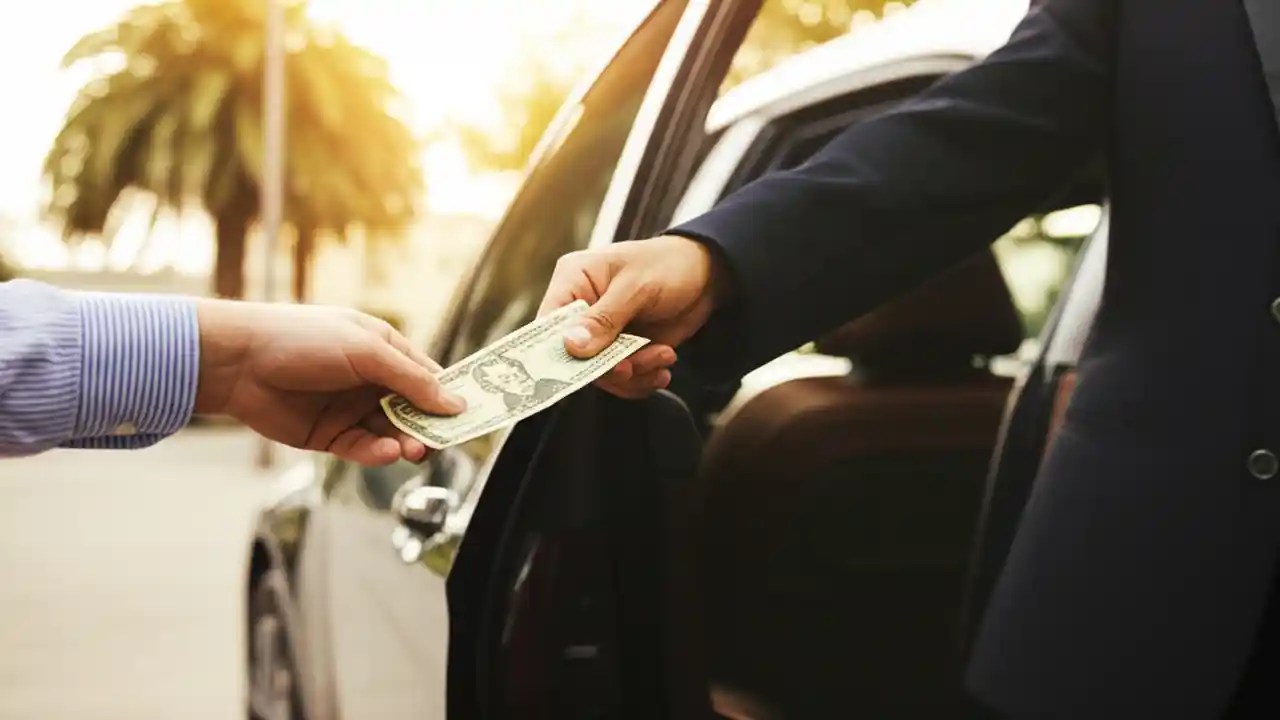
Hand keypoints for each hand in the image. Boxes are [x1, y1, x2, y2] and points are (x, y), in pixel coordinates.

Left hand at [193, 300, 464, 465]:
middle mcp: (371, 380)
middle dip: (428, 426)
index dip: (450, 396)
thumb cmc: (302, 339)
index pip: (429, 377)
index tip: (470, 417)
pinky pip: (363, 449)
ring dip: (405, 443)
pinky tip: (385, 453)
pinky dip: (377, 454)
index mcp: (385, 350)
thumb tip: (454, 402)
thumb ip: (412, 380)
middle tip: (439, 441)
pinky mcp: (330, 435)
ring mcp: (351, 408)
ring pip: (392, 434)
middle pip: (414, 410)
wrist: (238, 362)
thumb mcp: (367, 351)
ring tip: (411, 450)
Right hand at [538, 235, 732, 397]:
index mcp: (574, 280)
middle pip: (574, 356)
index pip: (548, 322)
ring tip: (664, 356)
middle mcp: (583, 309)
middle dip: (608, 367)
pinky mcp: (624, 350)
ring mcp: (603, 333)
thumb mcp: (637, 287)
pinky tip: (664, 363)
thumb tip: (571, 346)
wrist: (708, 275)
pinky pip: (623, 378)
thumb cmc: (668, 265)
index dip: (555, 351)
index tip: (576, 371)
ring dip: (634, 373)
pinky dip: (644, 378)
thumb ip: (605, 318)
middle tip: (632, 368)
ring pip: (602, 373)